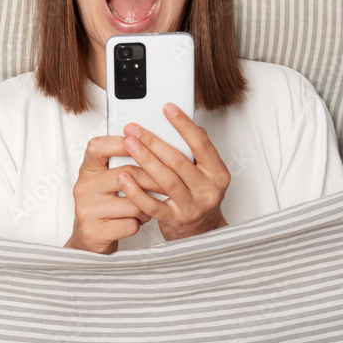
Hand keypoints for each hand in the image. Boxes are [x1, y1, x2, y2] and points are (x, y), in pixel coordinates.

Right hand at [64, 136, 164, 253]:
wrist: (90, 238)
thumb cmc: (105, 205)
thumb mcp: (107, 180)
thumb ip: (122, 164)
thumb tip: (154, 147)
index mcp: (87, 169)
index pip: (99, 146)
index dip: (121, 142)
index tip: (141, 142)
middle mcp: (84, 187)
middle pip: (128, 173)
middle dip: (154, 180)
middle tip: (169, 184)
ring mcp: (86, 210)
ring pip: (133, 203)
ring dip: (147, 208)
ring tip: (146, 209)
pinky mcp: (94, 231)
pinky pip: (130, 224)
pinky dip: (139, 224)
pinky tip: (135, 222)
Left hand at [116, 103, 229, 241]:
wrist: (201, 234)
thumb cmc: (198, 196)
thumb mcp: (205, 173)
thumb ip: (195, 151)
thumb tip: (180, 120)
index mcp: (218, 174)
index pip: (201, 144)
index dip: (184, 125)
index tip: (167, 108)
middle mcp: (208, 191)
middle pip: (179, 161)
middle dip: (154, 142)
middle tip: (134, 128)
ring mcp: (192, 207)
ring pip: (166, 180)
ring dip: (145, 160)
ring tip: (128, 144)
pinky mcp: (175, 222)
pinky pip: (153, 205)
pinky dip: (136, 191)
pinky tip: (123, 177)